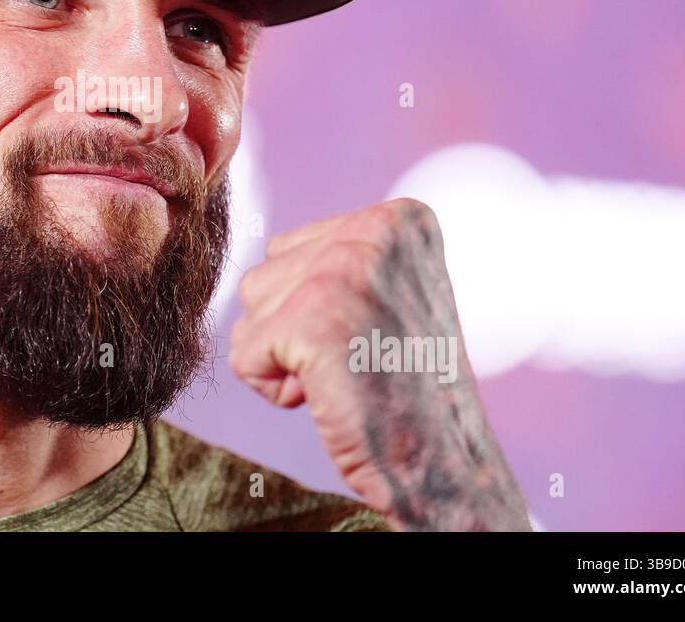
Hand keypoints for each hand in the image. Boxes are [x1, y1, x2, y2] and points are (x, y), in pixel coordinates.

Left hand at [229, 197, 531, 530]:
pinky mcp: (312, 319)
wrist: (441, 465)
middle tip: (359, 361)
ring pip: (249, 309)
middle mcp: (377, 231)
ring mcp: (345, 271)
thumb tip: (269, 248)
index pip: (289, 247)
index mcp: (401, 219)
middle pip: (264, 274)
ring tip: (346, 375)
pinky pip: (243, 355)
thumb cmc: (405, 386)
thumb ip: (338, 255)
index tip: (372, 336)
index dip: (314, 306)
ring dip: (282, 355)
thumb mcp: (390, 291)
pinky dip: (273, 389)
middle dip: (292, 328)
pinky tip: (328, 396)